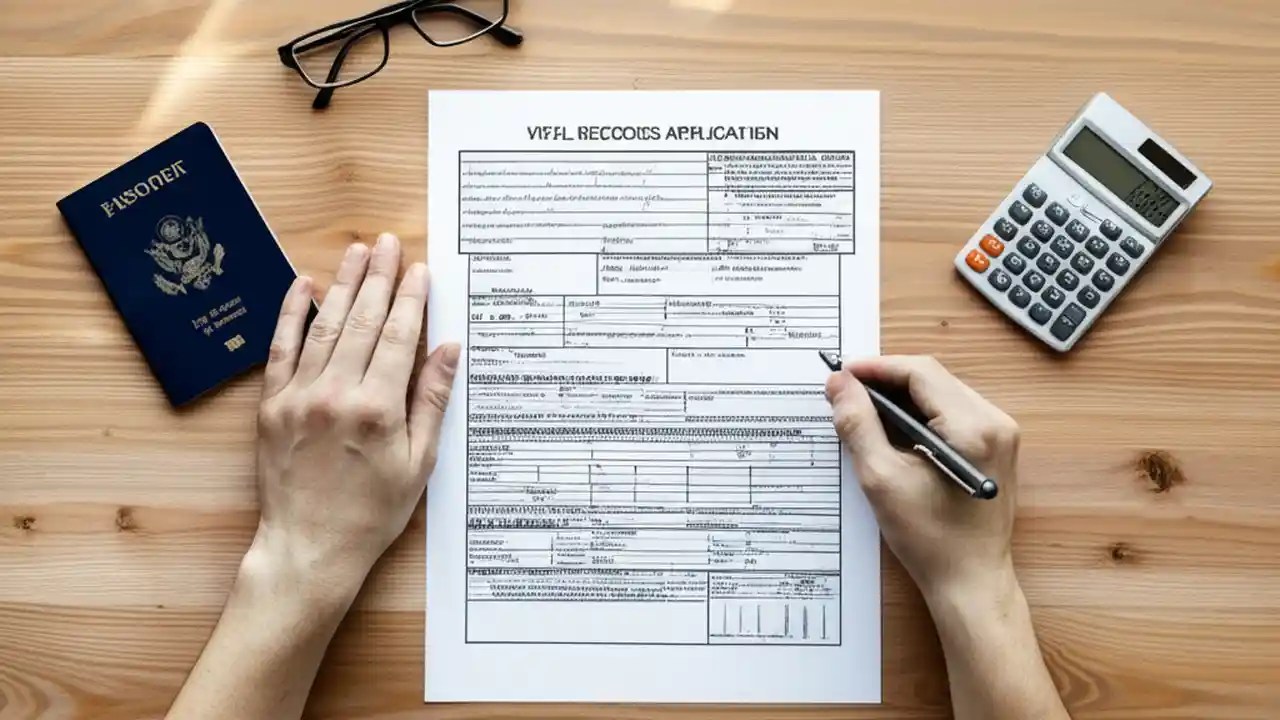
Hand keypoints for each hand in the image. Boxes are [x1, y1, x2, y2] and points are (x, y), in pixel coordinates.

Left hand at [249, 233, 459, 598]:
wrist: (309, 549)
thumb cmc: (372, 514)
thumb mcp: (418, 462)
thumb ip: (431, 401)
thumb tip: (447, 350)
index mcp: (378, 408)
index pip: (400, 337)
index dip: (413, 299)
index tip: (421, 270)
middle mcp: (337, 393)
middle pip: (364, 321)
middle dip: (380, 278)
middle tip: (389, 244)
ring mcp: (299, 396)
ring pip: (326, 326)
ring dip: (344, 285)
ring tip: (358, 252)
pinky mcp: (271, 405)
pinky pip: (282, 348)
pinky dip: (293, 314)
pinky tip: (305, 285)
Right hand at [825, 355, 1017, 601]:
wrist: (970, 582)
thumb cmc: (929, 539)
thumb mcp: (882, 478)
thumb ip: (858, 424)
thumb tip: (839, 383)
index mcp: (973, 427)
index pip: (920, 373)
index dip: (876, 368)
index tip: (841, 376)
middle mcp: (995, 422)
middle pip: (932, 379)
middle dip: (886, 381)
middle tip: (846, 394)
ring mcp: (1000, 435)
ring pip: (941, 393)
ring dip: (901, 397)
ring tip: (863, 412)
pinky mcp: (995, 448)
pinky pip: (952, 413)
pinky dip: (919, 414)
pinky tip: (891, 430)